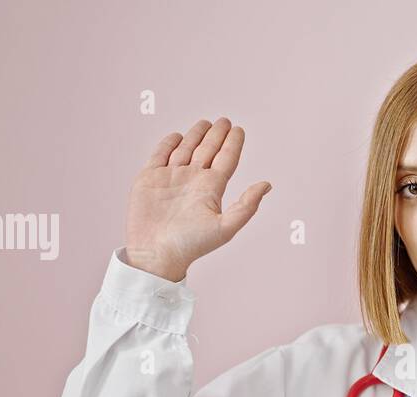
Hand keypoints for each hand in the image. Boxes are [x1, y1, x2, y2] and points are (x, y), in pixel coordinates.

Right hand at [124, 117, 271, 281]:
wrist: (156, 254)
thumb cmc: (191, 245)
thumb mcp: (225, 227)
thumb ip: (247, 206)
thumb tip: (267, 185)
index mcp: (211, 189)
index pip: (225, 159)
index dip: (233, 143)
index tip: (238, 129)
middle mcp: (192, 180)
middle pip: (207, 150)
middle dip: (216, 135)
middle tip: (224, 121)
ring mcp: (171, 178)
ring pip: (185, 149)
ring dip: (195, 135)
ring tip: (205, 123)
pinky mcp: (149, 178)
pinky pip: (160, 155)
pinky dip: (168, 143)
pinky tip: (177, 136)